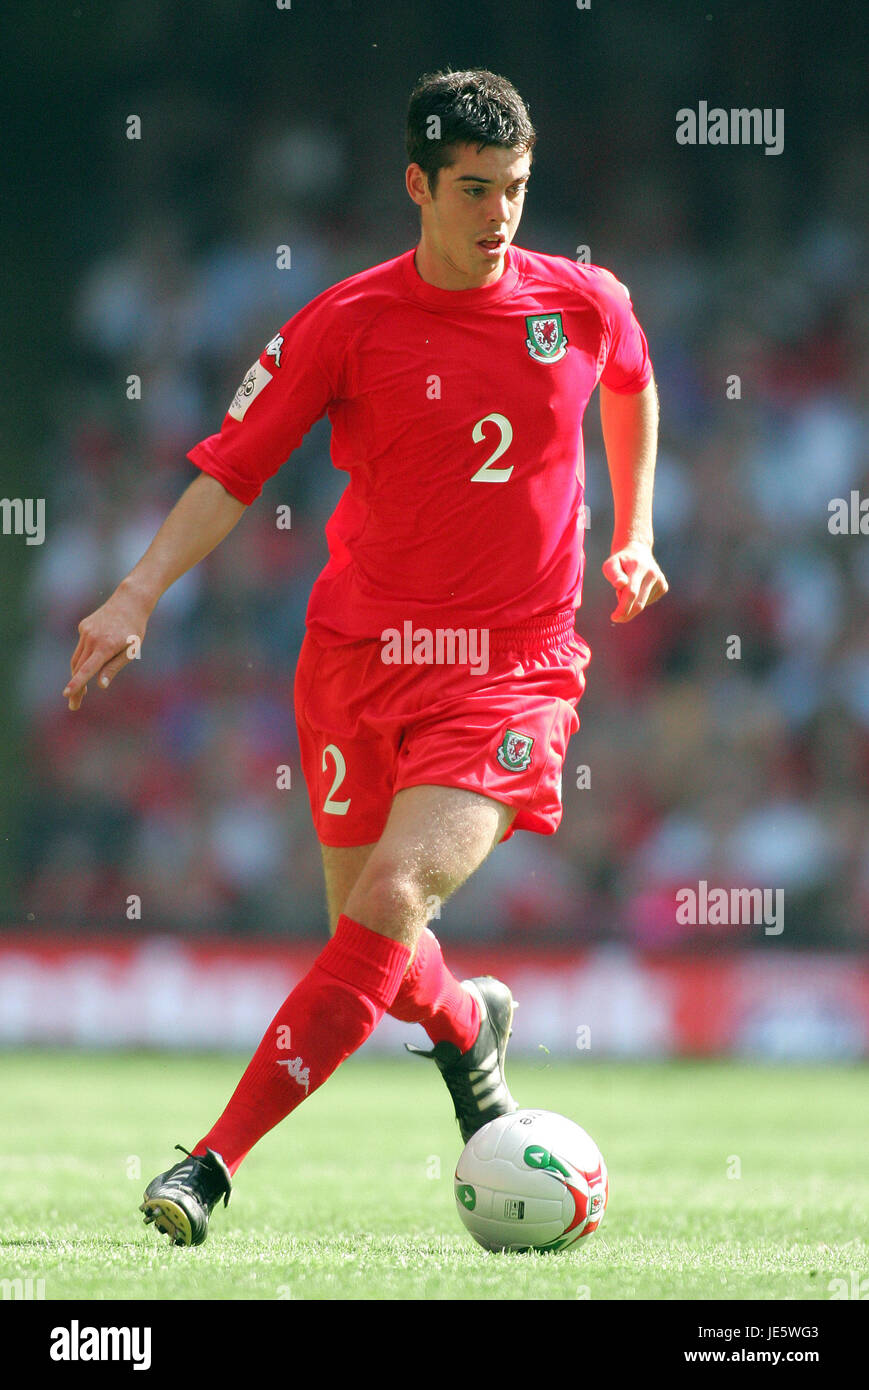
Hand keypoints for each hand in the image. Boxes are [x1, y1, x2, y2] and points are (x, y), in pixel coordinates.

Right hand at [63, 582, 151, 710]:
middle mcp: (92, 638)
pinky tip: (95, 656)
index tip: (67, 695)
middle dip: (75, 688)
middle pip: (78, 668)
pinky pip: (82, 647)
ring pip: (77, 658)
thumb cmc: (134, 629)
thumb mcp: (130, 650)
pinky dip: (84, 657)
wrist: (129, 601)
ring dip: (77, 675)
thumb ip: (114, 667)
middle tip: (74, 707)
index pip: (87, 669)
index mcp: (105, 646)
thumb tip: (101, 685)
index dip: (77, 683)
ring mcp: (86, 632)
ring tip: (81, 692)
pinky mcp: (83, 627)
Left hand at [602, 540, 668, 622]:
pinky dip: (639, 600)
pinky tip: (637, 588)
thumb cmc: (621, 561)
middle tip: (616, 617)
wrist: (638, 552)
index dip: (623, 608)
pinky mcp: (663, 587)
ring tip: (627, 587)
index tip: (614, 618)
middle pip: (639, 603)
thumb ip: (613, 574)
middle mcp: (653, 574)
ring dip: (631, 602)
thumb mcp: (611, 564)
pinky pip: (648, 602)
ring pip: (643, 604)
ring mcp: (660, 580)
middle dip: (626, 613)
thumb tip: (621, 584)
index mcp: (639, 567)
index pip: (631, 592)